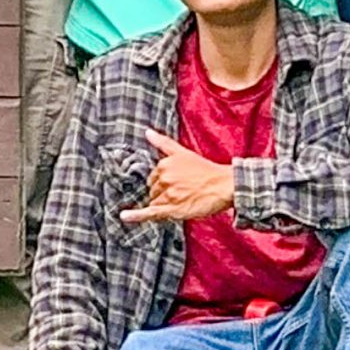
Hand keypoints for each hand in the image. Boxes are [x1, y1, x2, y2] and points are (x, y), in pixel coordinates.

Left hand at [119, 130, 237, 224]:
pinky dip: (137, 215)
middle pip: (153, 191)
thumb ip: (163, 143)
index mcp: (164, 165)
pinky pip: (151, 213)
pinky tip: (125, 216)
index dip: (164, 183)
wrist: (225, 186)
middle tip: (183, 192)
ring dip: (165, 204)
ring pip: (156, 203)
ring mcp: (168, 194)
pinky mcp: (173, 209)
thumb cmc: (207, 170)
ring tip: (184, 201)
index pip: (153, 178)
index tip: (178, 184)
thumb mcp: (183, 152)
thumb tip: (147, 132)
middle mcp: (164, 178)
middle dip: (164, 194)